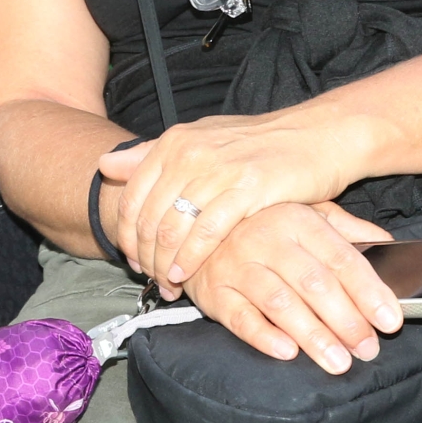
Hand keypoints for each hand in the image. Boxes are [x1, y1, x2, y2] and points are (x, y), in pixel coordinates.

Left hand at [101, 108, 361, 290]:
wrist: (316, 136)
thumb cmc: (258, 145)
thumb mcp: (201, 140)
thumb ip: (151, 155)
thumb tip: (105, 164)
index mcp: (174, 141)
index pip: (132, 198)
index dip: (127, 236)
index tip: (134, 261)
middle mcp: (189, 152)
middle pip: (148, 218)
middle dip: (145, 257)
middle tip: (150, 282)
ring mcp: (216, 169)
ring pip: (172, 228)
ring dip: (165, 265)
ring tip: (168, 286)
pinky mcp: (246, 188)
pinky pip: (206, 232)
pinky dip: (191, 259)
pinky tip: (188, 276)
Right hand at [182, 203, 400, 371]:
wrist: (195, 227)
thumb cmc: (261, 224)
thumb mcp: (306, 213)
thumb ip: (347, 229)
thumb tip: (388, 243)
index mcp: (296, 219)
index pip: (340, 257)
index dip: (368, 290)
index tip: (390, 319)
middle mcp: (266, 239)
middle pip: (313, 282)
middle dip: (346, 319)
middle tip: (367, 347)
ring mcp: (237, 266)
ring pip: (280, 303)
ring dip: (312, 335)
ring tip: (338, 361)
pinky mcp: (215, 293)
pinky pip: (240, 317)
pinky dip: (264, 336)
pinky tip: (287, 352)